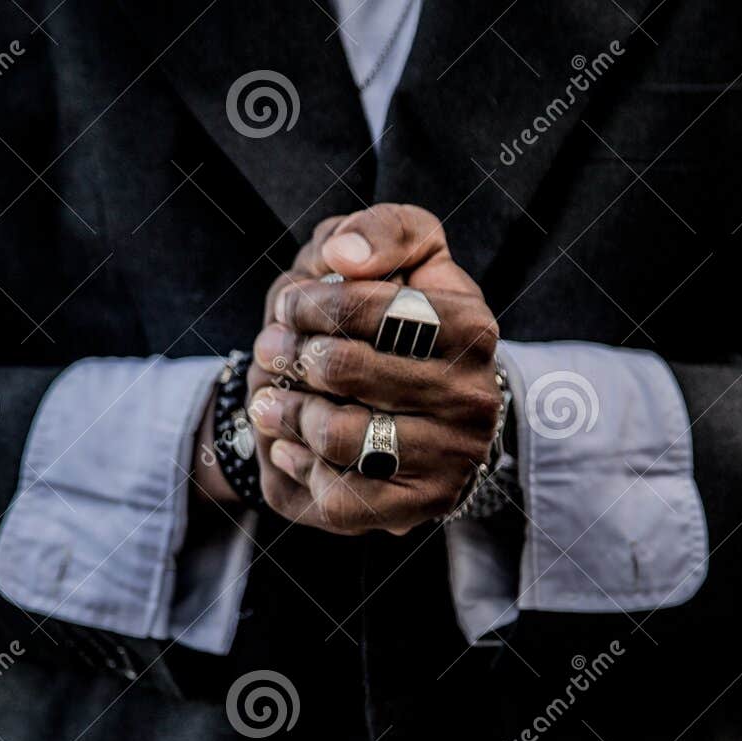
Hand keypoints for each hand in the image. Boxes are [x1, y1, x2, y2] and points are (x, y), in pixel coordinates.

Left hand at [247, 204, 501, 534]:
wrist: (430, 408)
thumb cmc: (407, 323)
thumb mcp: (410, 257)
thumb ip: (384, 231)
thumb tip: (341, 256)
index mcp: (472, 329)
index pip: (371, 305)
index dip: (311, 302)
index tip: (288, 306)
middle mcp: (472, 399)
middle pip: (344, 369)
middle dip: (289, 354)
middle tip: (270, 350)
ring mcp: (449, 459)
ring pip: (338, 435)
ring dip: (286, 413)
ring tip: (271, 401)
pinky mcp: (420, 508)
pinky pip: (340, 494)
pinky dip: (300, 465)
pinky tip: (294, 446)